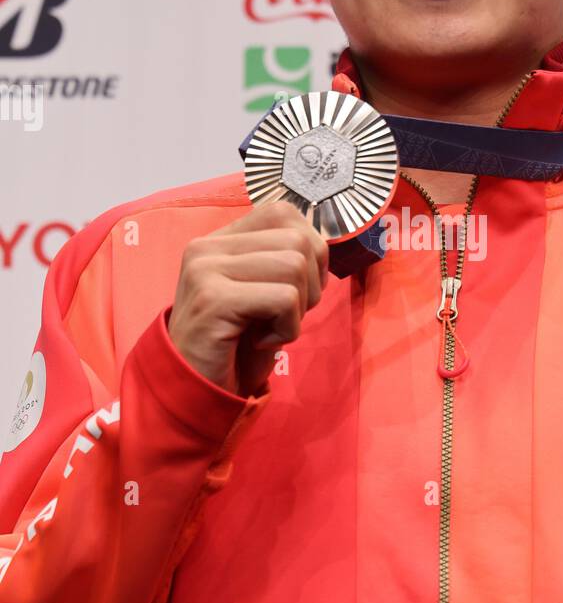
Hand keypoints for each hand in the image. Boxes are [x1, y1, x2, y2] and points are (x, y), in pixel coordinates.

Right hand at [166, 199, 329, 395]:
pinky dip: (289, 327)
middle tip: (285, 315)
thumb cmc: (237, 344)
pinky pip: (284, 298)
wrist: (198, 390)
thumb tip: (325, 244)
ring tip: (272, 328)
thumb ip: (283, 260)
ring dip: (299, 309)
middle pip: (297, 239)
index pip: (283, 212)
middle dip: (311, 284)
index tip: (297, 288)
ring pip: (294, 265)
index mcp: (219, 240)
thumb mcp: (263, 292)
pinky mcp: (213, 299)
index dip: (310, 249)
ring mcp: (205, 270)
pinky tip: (264, 341)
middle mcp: (207, 247)